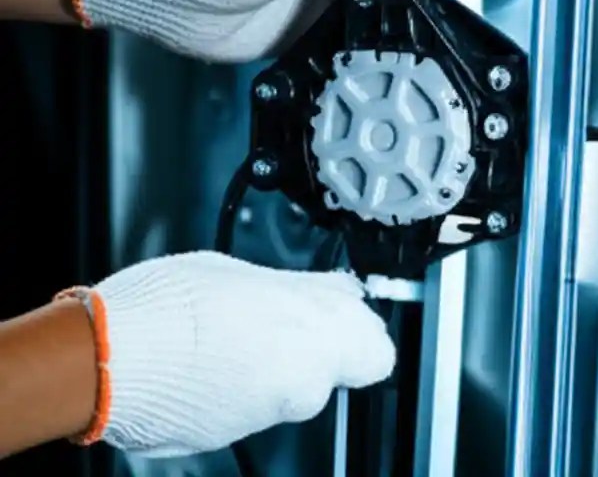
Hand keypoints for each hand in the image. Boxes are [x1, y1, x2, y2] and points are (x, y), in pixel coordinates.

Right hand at [82, 251, 393, 456]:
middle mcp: (308, 378)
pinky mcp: (235, 435)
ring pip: (293, 390)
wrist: (110, 357)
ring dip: (272, 368)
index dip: (357, 331)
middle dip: (317, 350)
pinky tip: (207, 364)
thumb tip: (334, 289)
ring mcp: (272, 410)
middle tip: (281, 322)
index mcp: (322, 329)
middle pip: (336, 371)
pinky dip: (238, 390)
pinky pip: (253, 408)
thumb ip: (303, 290)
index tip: (341, 314)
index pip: (376, 349)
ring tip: (228, 337)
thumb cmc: (171, 306)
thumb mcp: (249, 273)